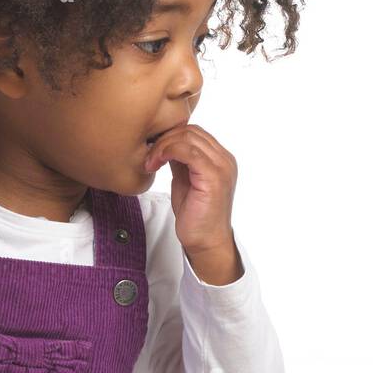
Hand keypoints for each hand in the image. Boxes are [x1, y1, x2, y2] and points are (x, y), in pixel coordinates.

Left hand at [143, 122, 239, 271]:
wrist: (206, 242)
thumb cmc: (195, 216)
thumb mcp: (185, 180)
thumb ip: (180, 161)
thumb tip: (165, 145)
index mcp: (220, 158)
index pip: (194, 132)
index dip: (169, 135)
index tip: (151, 149)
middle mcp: (225, 159)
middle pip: (191, 130)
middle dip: (164, 139)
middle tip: (147, 156)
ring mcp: (221, 167)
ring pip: (188, 137)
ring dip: (162, 146)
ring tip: (150, 162)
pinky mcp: (213, 177)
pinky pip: (188, 151)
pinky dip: (167, 152)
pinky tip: (155, 164)